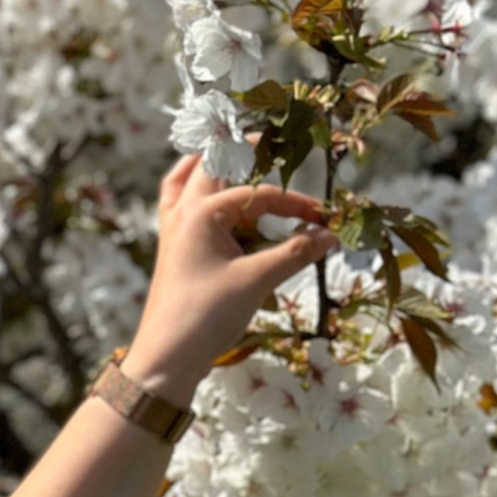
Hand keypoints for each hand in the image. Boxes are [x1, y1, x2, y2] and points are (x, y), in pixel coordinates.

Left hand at [122, 145, 338, 404]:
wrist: (165, 359)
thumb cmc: (205, 316)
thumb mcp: (256, 282)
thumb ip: (295, 253)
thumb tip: (331, 235)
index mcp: (200, 213)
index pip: (258, 195)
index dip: (296, 203)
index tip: (326, 216)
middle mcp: (182, 214)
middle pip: (213, 167)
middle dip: (243, 151)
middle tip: (270, 137)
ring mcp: (173, 232)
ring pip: (186, 183)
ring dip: (209, 166)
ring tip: (231, 151)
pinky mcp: (173, 251)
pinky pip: (178, 207)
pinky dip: (194, 193)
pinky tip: (207, 194)